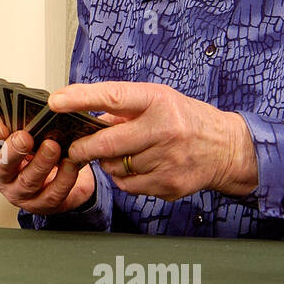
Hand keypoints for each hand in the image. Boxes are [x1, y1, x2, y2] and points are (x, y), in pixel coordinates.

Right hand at [0, 122, 96, 214]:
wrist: (61, 177)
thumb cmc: (39, 151)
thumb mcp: (27, 134)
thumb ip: (23, 123)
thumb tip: (29, 104)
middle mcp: (4, 176)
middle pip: (3, 166)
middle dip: (14, 150)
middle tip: (25, 137)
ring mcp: (21, 194)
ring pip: (28, 181)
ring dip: (40, 163)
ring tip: (53, 147)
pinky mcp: (42, 204)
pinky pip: (52, 195)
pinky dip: (63, 179)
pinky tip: (70, 164)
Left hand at [53, 82, 257, 200]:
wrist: (227, 148)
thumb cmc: (185, 119)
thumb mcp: (158, 101)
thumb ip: (123, 109)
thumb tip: (82, 117)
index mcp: (157, 101)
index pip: (112, 97)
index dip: (81, 99)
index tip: (56, 101)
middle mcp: (163, 129)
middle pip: (108, 143)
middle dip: (84, 148)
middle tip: (75, 149)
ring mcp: (167, 159)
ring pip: (115, 167)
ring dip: (110, 163)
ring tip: (127, 153)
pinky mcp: (168, 184)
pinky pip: (128, 185)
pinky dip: (125, 178)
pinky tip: (141, 167)